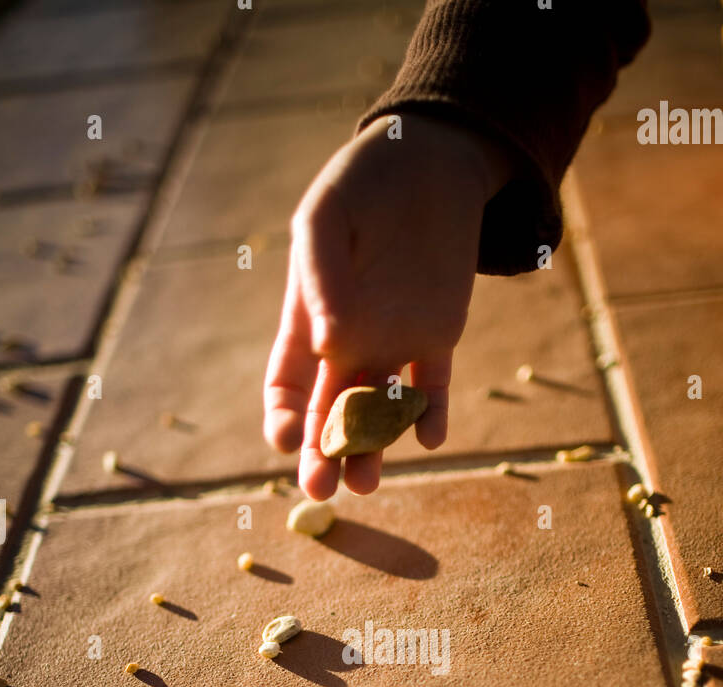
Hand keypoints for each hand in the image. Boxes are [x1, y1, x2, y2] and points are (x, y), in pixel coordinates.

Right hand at [263, 112, 513, 498]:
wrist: (430, 160)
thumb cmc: (361, 185)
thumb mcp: (325, 220)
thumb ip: (321, 280)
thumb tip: (329, 346)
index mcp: (307, 322)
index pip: (288, 387)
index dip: (284, 418)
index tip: (286, 440)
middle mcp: (348, 344)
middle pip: (331, 415)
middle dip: (322, 456)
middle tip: (321, 491)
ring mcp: (393, 344)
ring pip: (379, 414)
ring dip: (373, 451)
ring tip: (367, 482)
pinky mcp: (438, 338)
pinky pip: (434, 390)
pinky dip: (432, 416)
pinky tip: (430, 435)